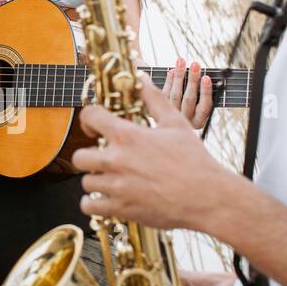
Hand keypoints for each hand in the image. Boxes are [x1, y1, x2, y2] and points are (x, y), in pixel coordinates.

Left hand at [73, 74, 237, 233]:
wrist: (206, 196)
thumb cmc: (194, 160)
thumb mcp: (175, 122)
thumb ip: (154, 98)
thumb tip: (141, 77)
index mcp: (128, 136)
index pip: (90, 116)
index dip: (88, 119)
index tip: (94, 128)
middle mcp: (117, 160)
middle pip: (80, 156)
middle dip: (89, 156)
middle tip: (103, 159)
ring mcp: (117, 186)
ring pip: (86, 182)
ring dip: (95, 180)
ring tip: (111, 180)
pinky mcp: (120, 208)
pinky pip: (89, 206)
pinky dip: (94, 203)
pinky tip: (106, 199)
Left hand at [162, 58, 212, 128]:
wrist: (170, 122)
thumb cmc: (194, 106)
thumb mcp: (200, 105)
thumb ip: (203, 94)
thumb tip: (206, 76)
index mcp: (199, 121)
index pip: (204, 107)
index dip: (206, 92)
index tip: (206, 77)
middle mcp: (185, 121)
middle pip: (189, 99)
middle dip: (192, 80)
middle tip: (195, 64)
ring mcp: (171, 117)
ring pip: (175, 96)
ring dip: (179, 77)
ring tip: (181, 61)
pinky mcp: (158, 111)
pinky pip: (164, 95)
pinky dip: (169, 82)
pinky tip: (172, 71)